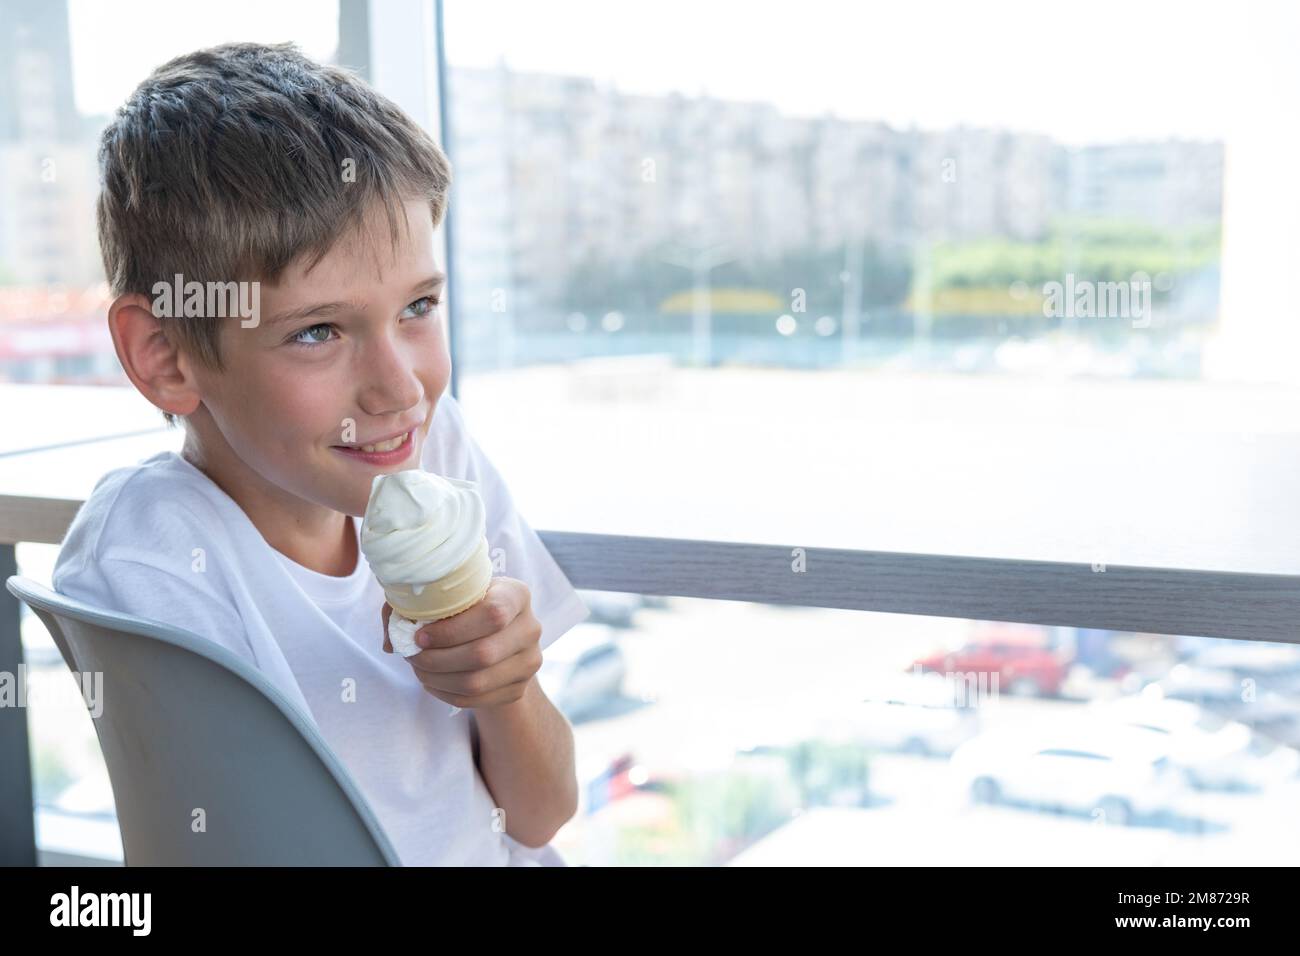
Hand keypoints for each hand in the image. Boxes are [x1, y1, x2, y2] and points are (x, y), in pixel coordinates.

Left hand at [380, 577, 542, 709]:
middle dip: (437, 659)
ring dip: (437, 679)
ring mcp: (529, 662)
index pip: (493, 614)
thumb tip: (394, 640)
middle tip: (412, 655)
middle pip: (483, 654)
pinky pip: (475, 700)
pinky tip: (431, 681)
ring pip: (477, 682)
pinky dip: (445, 693)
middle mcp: (531, 628)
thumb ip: (416, 606)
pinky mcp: (518, 689)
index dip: (452, 630)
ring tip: (418, 668)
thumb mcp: (449, 595)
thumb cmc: (465, 608)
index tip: (420, 634)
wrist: (497, 635)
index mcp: (517, 595)